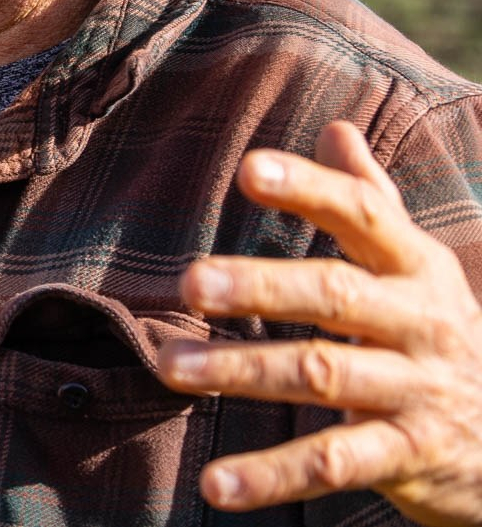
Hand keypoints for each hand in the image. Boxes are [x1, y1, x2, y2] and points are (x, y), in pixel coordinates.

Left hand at [158, 119, 481, 524]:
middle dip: (262, 285)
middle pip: (335, 295)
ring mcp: (417, 391)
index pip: (365, 215)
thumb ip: (372, 201)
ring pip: (322, 375)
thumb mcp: (418, 268)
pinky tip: (215, 483)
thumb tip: (336, 127)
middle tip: (189, 280)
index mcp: (416, 268)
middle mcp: (421, 322)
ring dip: (241, 371)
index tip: (247, 168)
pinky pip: (333, 463)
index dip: (310, 189)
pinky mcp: (410, 456)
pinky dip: (272, 475)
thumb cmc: (440, 334)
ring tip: (169, 367)